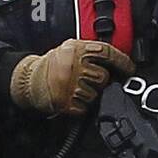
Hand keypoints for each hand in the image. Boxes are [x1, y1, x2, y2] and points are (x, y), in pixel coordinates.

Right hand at [9, 40, 134, 116]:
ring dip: (90, 95)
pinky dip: (81, 106)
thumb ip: (91, 53)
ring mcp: (69, 84)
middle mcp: (74, 65)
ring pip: (95, 95)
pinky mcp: (65, 102)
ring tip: (76, 89)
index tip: (129, 69)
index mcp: (76, 49)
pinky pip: (85, 108)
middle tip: (90, 82)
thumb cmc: (52, 65)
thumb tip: (116, 63)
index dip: (122, 61)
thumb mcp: (70, 50)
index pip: (106, 52)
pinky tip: (71, 98)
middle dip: (101, 82)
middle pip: (103, 77)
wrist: (28, 79)